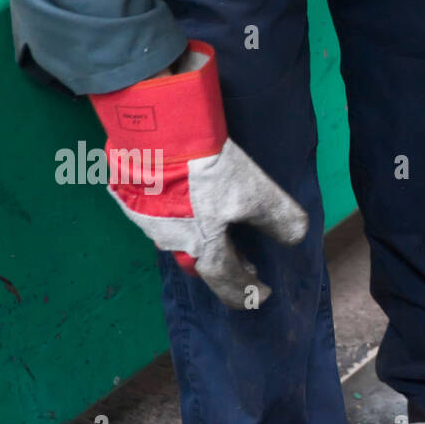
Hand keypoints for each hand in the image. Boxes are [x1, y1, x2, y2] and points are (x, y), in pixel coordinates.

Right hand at [88, 41, 307, 308]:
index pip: (228, 282)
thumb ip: (278, 219)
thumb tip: (295, 238)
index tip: (263, 293)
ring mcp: (145, 220)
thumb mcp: (255, 193)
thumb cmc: (207, 170)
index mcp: (201, 247)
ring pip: (179, 240)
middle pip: (201, 263)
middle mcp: (170, 242)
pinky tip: (188, 199)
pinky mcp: (129, 195)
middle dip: (228, 266)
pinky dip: (181, 215)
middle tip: (248, 262)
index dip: (248, 291)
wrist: (155, 130)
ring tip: (221, 230)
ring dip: (203, 240)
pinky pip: (159, 215)